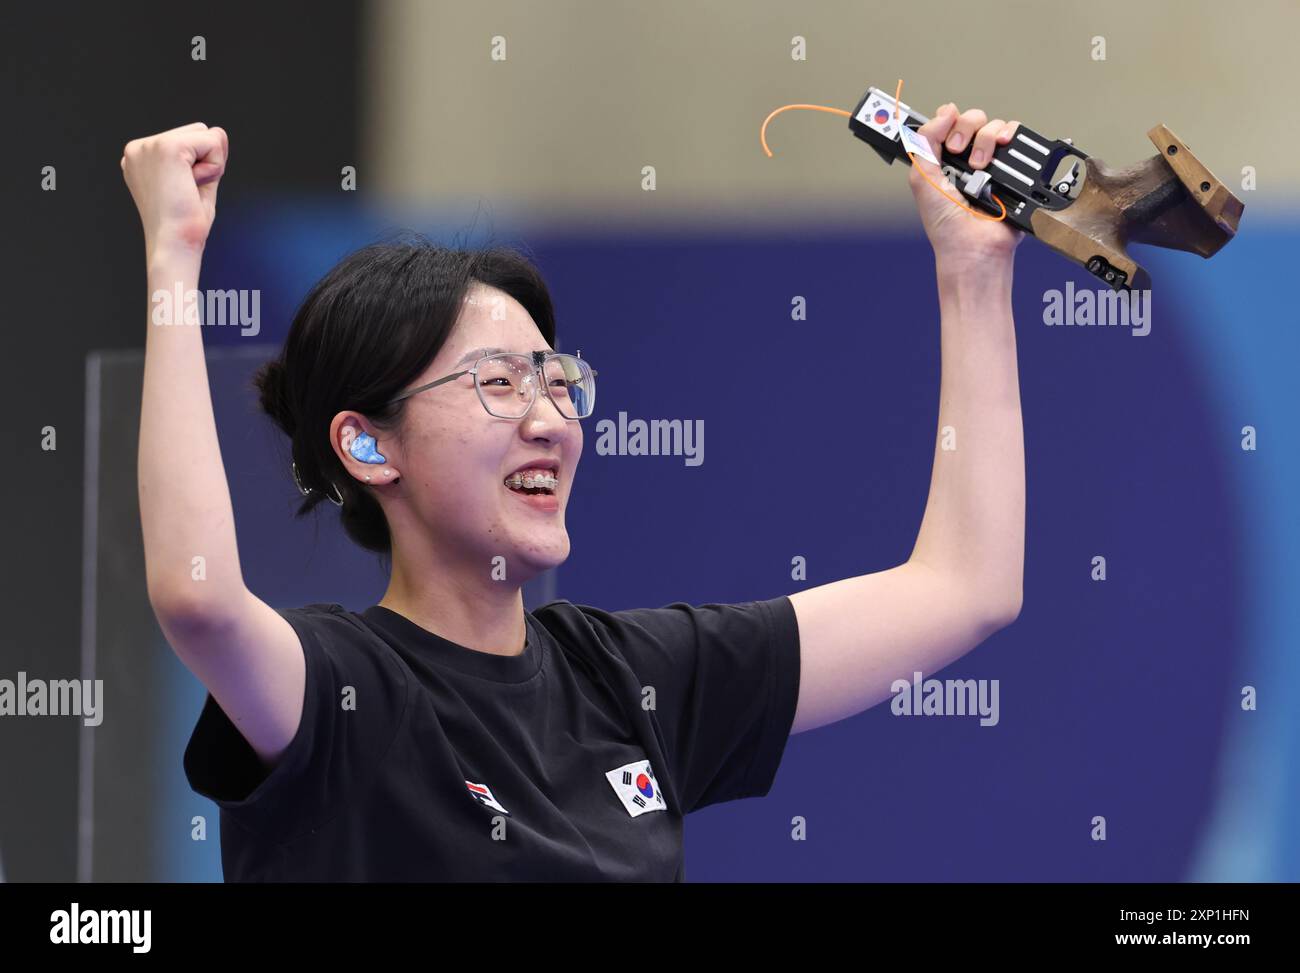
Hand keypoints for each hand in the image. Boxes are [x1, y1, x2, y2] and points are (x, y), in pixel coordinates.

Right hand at [121, 123, 227, 257]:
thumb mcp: (196, 183)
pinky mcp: (168, 147)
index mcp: (140, 157)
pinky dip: (214, 167)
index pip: (187, 140)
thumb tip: (218, 131)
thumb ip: (205, 156)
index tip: (182, 192)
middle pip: (197, 131)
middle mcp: (139, 147)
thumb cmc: (185, 224)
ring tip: (188, 189)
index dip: (199, 166)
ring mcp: (150, 145)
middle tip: (188, 192)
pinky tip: (193, 186)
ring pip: (206, 134)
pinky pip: (213, 142)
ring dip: (210, 165)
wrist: (174, 244)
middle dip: (206, 161)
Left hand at [907, 104, 1023, 270]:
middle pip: (971, 119)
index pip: (947, 124)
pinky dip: (1010, 134)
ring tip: (980, 165)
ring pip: (993, 125)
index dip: (946, 121)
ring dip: (985, 138)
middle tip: (959, 150)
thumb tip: (943, 112)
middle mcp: (967, 159)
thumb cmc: (946, 225)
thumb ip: (924, 144)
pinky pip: (1016, 135)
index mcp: (943, 160)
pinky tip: (1001, 147)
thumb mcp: (922, 180)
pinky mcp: (1015, 167)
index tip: (946, 137)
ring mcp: (992, 162)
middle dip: (965, 129)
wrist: (974, 246)